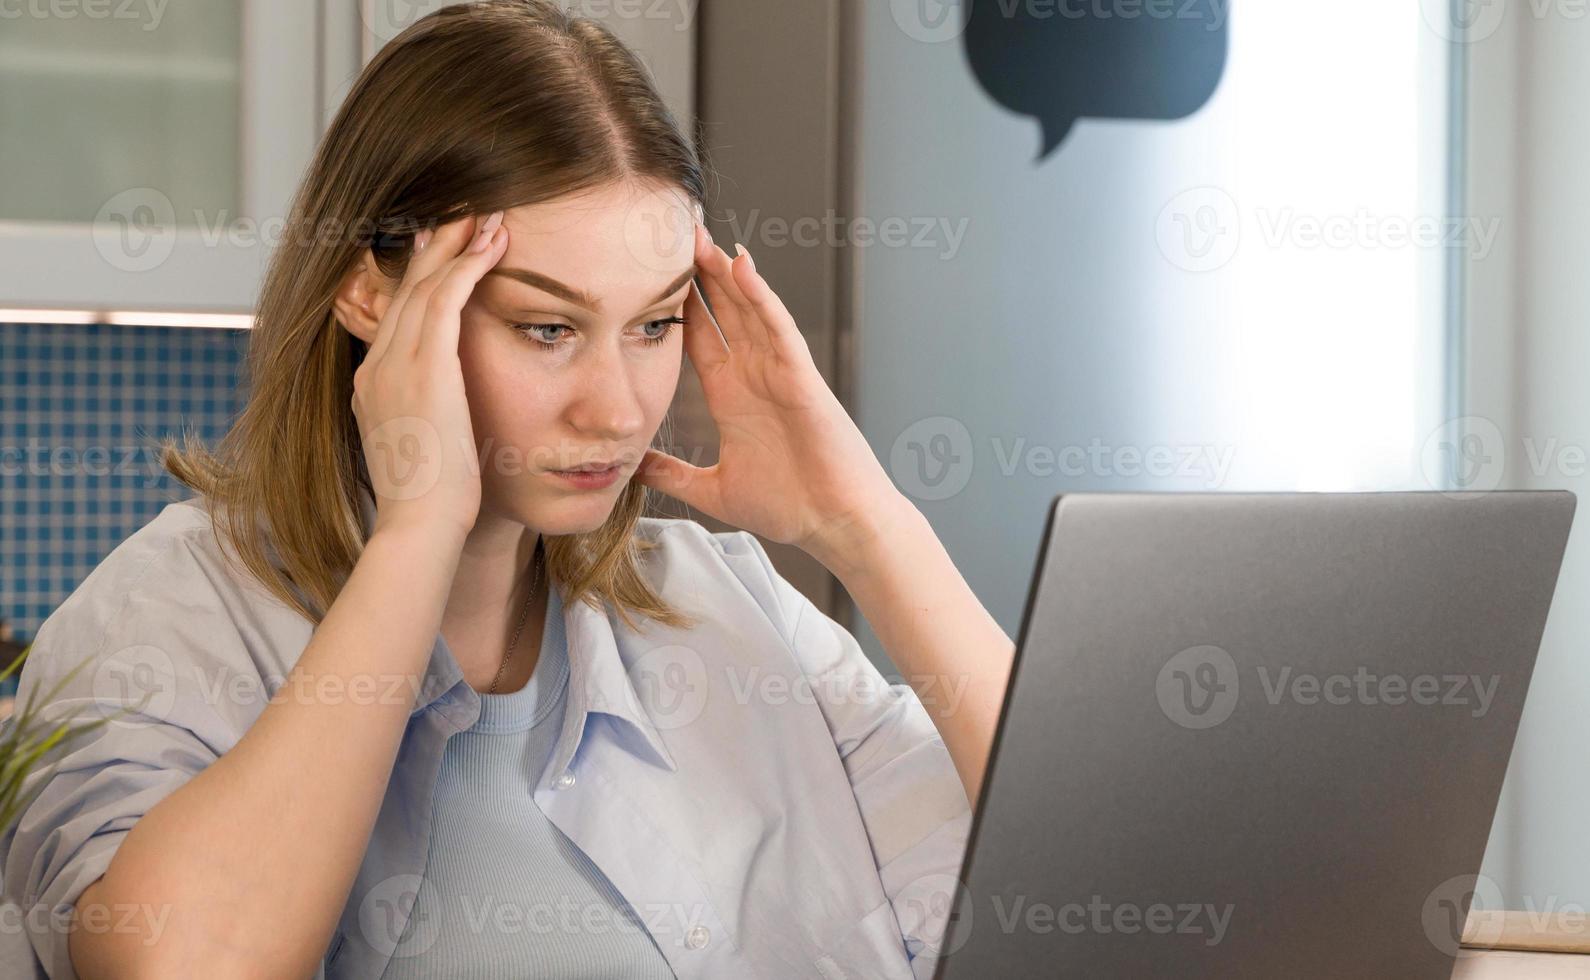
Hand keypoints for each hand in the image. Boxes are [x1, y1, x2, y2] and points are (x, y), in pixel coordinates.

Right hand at [351, 212, 507, 541]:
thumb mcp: (422, 450)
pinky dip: (469, 265)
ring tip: (484, 215)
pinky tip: (492, 243)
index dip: (420, 278)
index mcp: (374, 386)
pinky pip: (447, 299)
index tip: (440, 250)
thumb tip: (446, 414)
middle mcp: (377, 367)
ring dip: (456, 245)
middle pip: (406, 290)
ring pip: (425, 285)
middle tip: (460, 212)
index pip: (398, 317)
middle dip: (434, 248)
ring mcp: (396, 365)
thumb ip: (428, 419)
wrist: (419, 526)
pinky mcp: (424, 367)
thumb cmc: (431, 504)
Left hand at [634, 224, 907, 565]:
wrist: (835, 525)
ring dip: (724, 272)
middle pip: (720, 311)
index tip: (647, 275)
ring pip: (747, 309)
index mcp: (730, 396)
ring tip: (699, 235)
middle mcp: (753, 375)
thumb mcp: (711, 489)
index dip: (676, 305)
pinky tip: (741, 268)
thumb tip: (632, 467)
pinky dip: (760, 296)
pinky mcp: (801, 377)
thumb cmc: (789, 507)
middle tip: (670, 232)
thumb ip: (672, 474)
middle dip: (697, 274)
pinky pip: (778, 328)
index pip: (697, 337)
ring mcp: (778, 372)